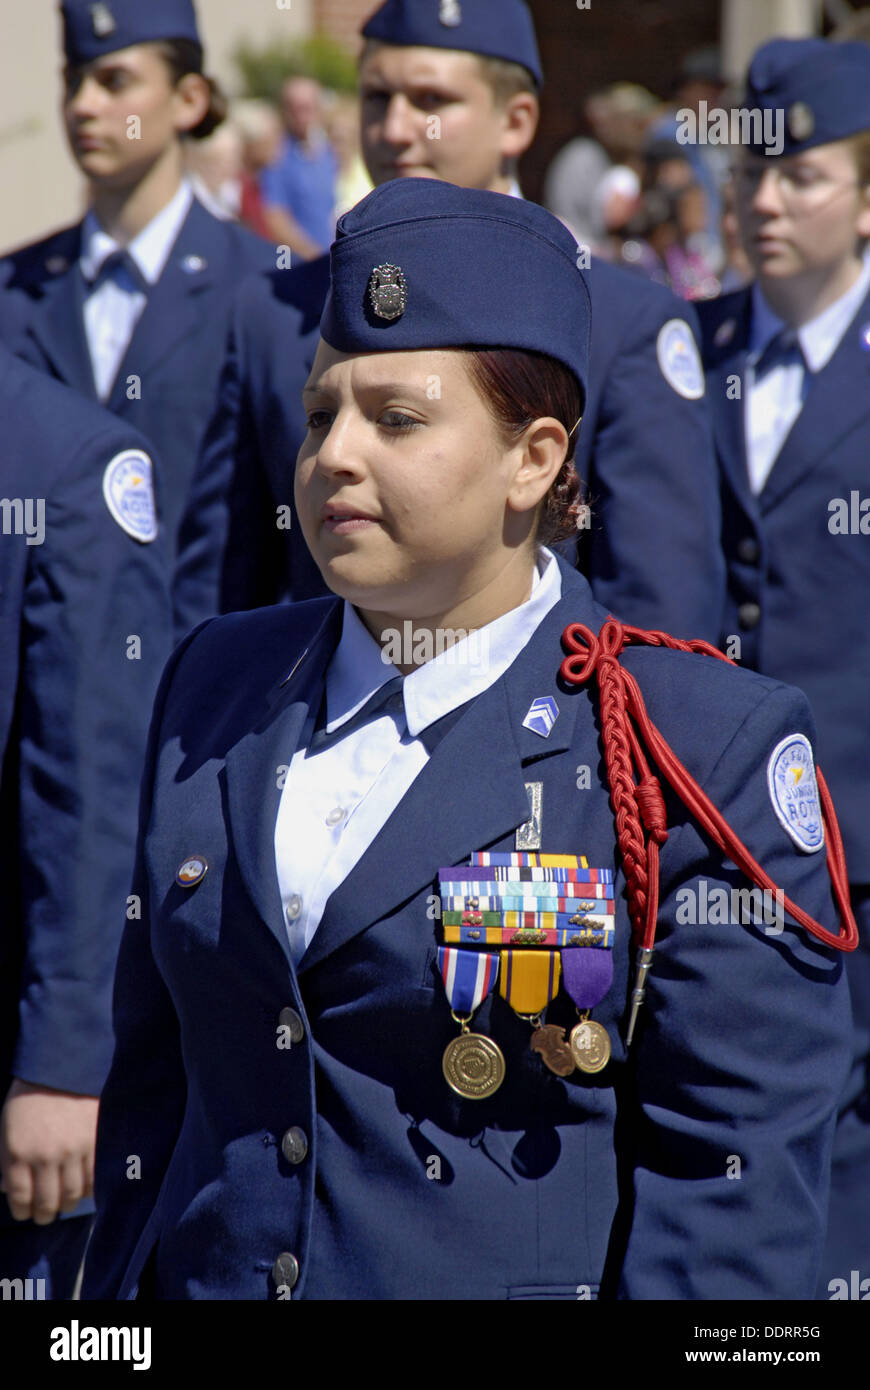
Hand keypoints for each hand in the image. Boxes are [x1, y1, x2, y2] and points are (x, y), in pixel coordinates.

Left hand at [0, 1079, 98, 1223]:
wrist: (61, 1068)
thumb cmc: (28, 1099)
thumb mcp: (6, 1129)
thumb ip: (7, 1162)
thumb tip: (8, 1190)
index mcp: (18, 1152)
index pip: (20, 1199)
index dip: (22, 1212)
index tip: (25, 1213)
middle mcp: (45, 1156)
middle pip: (47, 1202)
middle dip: (44, 1215)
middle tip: (44, 1215)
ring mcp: (72, 1150)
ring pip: (72, 1194)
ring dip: (66, 1205)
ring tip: (63, 1204)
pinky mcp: (94, 1142)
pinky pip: (93, 1178)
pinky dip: (88, 1189)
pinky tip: (82, 1189)